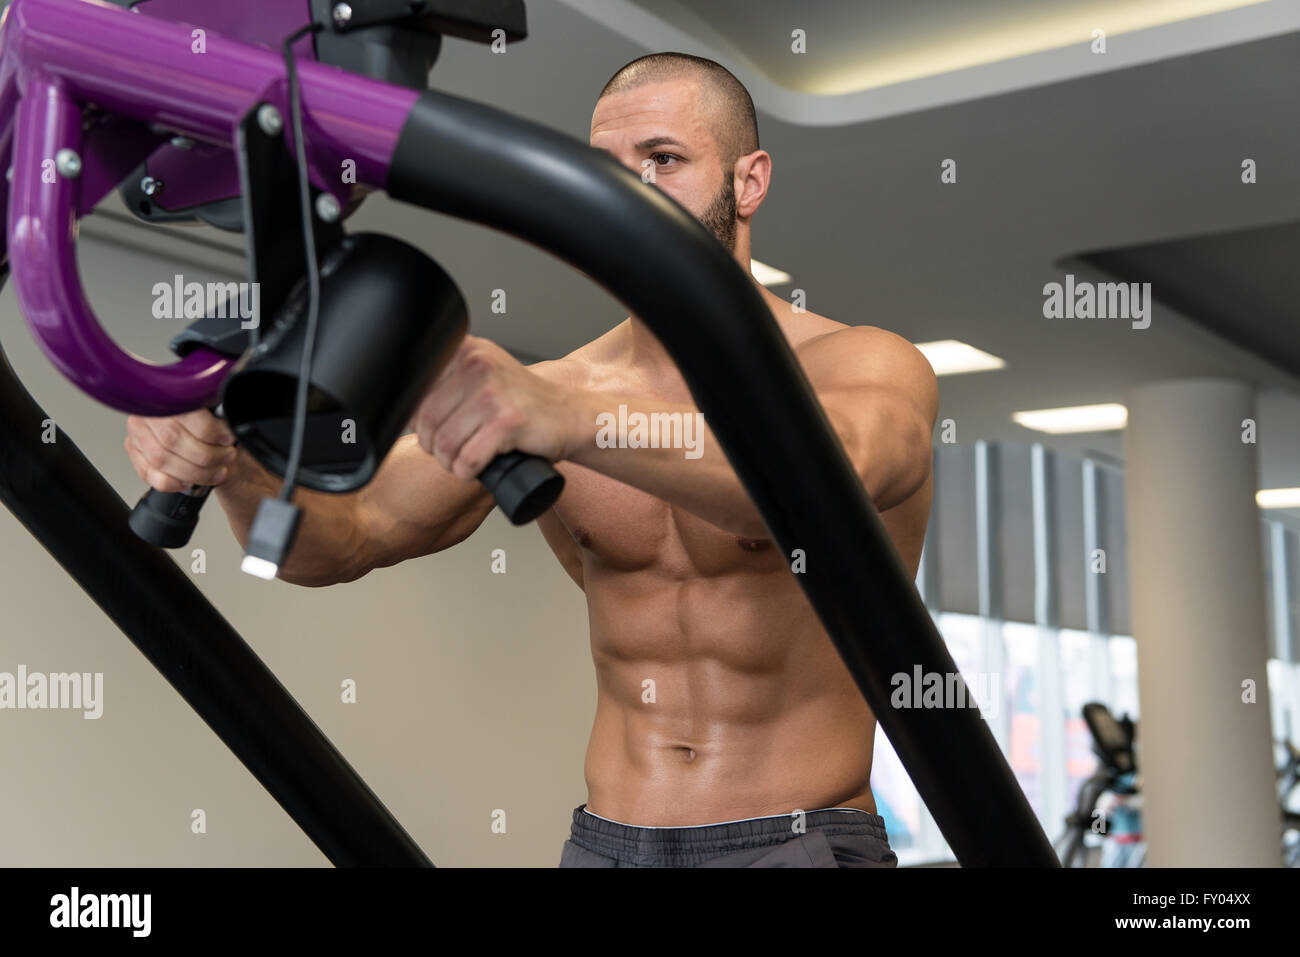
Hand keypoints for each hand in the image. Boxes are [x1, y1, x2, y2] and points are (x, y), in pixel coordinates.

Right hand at [125, 409, 237, 491]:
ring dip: (197, 472)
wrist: (199, 432)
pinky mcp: (136, 455)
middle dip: (208, 455)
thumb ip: (218, 411)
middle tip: (227, 456)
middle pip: (173, 440)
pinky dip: (177, 483)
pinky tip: (192, 480)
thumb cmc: (207, 420)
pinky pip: (154, 477)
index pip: (184, 414)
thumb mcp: (215, 408)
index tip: (229, 438)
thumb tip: (229, 417)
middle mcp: (146, 415)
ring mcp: (137, 436)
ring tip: (218, 471)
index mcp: (164, 395)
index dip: (211, 430)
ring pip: (162, 461)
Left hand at [408, 336, 576, 479]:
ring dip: (449, 462)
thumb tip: (406, 407)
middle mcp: (478, 366)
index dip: (416, 418)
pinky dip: (466, 471)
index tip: (432, 427)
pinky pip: (468, 459)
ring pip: (444, 443)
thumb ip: (449, 377)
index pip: (415, 389)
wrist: (568, 415)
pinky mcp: (508, 423)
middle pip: (425, 420)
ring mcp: (493, 394)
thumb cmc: (522, 402)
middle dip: (432, 446)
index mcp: (466, 350)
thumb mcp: (484, 374)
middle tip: (447, 451)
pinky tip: (475, 467)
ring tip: (462, 460)